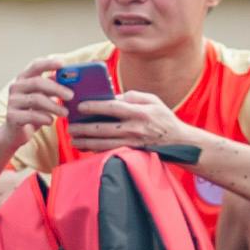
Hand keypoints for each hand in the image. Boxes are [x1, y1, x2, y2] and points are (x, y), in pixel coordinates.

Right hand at [0, 62, 74, 137]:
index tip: (62, 63)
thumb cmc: (33, 112)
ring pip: (36, 99)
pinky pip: (31, 115)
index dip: (48, 63)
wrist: (16, 133)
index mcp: (24, 78)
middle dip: (56, 88)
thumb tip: (70, 79)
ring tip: (65, 113)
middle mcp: (16, 87)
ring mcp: (12, 101)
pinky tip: (51, 121)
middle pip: (37, 82)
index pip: (35, 66)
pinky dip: (43, 117)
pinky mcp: (11, 116)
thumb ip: (53, 87)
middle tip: (71, 95)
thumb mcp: (44, 98)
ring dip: (54, 106)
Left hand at [70, 89, 185, 151]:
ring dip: (86, 141)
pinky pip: (110, 152)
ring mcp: (132, 143)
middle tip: (70, 126)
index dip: (94, 106)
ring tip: (73, 138)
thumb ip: (133, 96)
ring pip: (103, 144)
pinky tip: (85, 147)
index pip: (112, 108)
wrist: (179, 142)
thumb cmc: (164, 118)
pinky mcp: (132, 153)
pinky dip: (96, 150)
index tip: (80, 106)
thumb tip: (112, 97)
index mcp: (139, 112)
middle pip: (103, 129)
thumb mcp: (153, 100)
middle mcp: (134, 129)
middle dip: (84, 128)